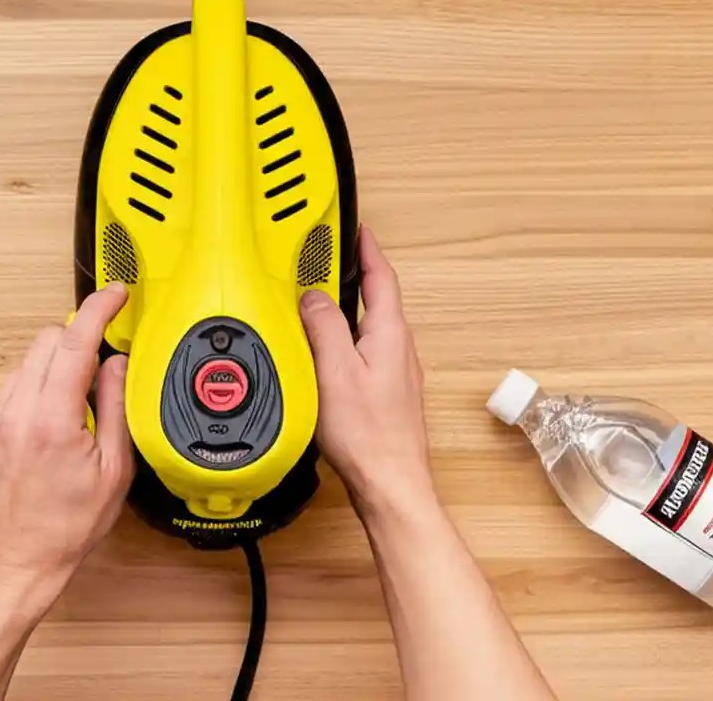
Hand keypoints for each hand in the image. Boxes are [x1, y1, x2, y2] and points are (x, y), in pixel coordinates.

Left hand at [0, 283, 133, 583]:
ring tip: (69, 416)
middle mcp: (13, 414)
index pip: (74, 341)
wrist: (16, 562)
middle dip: (75, 343)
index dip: (97, 309)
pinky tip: (43, 433)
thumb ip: (116, 406)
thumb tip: (117, 362)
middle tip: (97, 373)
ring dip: (52, 372)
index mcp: (52, 421)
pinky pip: (7, 391)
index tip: (114, 295)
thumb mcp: (114, 470)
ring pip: (25, 364)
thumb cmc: (66, 526)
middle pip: (45, 341)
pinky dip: (30, 396)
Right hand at [298, 228, 435, 520]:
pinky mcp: (386, 394)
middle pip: (377, 298)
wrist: (390, 485)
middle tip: (329, 257)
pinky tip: (325, 352)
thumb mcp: (334, 370)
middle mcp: (399, 348)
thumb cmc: (367, 436)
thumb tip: (313, 295)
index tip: (355, 227)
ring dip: (347, 309)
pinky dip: (344, 339)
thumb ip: (324, 327)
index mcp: (390, 334)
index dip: (367, 248)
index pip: (381, 276)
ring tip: (319, 298)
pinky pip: (364, 352)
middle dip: (354, 275)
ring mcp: (395, 372)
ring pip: (369, 327)